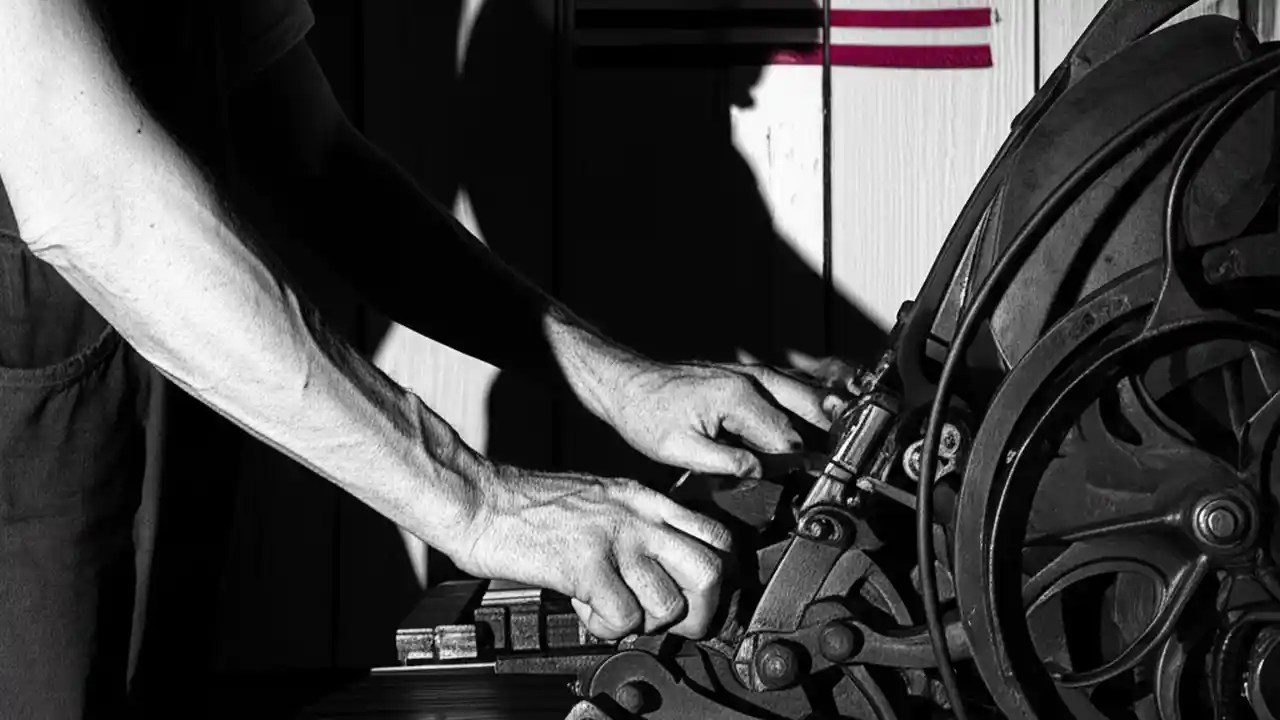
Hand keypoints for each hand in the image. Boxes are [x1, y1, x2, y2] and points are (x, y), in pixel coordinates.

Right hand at [453, 464, 733, 640]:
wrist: (478, 499)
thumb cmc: (528, 505)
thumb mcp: (600, 499)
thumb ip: (635, 526)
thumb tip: (661, 569)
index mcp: (644, 499)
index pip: (716, 535)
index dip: (719, 575)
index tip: (699, 596)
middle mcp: (638, 516)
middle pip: (710, 571)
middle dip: (697, 612)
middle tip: (668, 622)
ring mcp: (614, 540)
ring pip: (668, 603)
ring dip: (642, 622)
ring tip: (611, 608)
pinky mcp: (585, 565)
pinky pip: (623, 618)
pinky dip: (606, 627)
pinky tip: (584, 609)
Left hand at [605, 360, 841, 477]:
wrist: (627, 384)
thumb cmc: (646, 414)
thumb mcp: (679, 450)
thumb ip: (725, 462)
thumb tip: (761, 471)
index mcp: (738, 398)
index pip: (787, 438)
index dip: (808, 464)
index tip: (825, 481)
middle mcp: (752, 380)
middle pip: (810, 406)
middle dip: (834, 432)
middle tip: (854, 457)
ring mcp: (752, 374)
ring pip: (806, 388)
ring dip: (831, 408)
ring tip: (858, 427)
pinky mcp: (748, 375)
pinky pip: (792, 381)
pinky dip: (815, 390)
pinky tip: (831, 398)